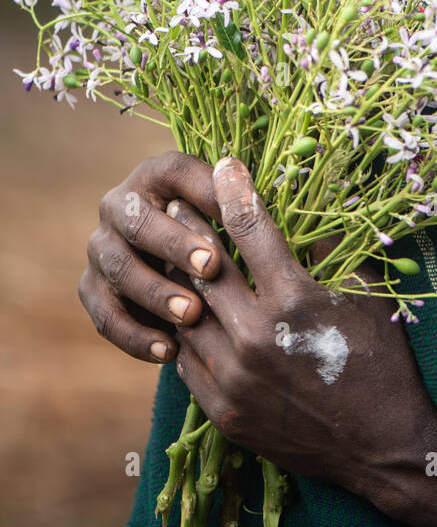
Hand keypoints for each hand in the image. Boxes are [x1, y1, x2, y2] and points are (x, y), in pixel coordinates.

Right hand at [79, 151, 222, 362]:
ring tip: (192, 316)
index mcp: (157, 175)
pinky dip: (135, 336)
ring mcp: (101, 246)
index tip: (235, 222)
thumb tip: (255, 205)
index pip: (176, 175)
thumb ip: (240, 210)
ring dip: (156, 293)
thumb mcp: (231, 219)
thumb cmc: (220, 236)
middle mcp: (120, 204)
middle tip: (211, 269)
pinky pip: (106, 314)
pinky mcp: (91, 287)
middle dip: (175, 245)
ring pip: (120, 268)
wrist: (178, 269)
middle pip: (139, 221)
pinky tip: (168, 352)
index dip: (205, 197)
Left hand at [169, 157, 436, 497]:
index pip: (251, 230)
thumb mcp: (367, 297)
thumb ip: (331, 253)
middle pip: (204, 268)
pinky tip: (188, 314)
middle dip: (190, 230)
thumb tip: (308, 207)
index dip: (235, 191)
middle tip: (179, 203)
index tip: (224, 163)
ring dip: (178, 283)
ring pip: (186, 316)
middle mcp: (256, 339)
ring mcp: (234, 379)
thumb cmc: (385, 363)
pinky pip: (186, 361)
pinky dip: (185, 333)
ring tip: (173, 257)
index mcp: (295, 301)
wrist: (385, 448)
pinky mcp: (224, 412)